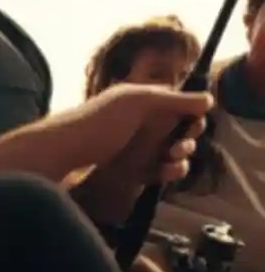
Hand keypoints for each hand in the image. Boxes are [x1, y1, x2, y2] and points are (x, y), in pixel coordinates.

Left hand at [64, 85, 211, 223]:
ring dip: (182, 156)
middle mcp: (142, 122)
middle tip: (179, 146)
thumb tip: (208, 99)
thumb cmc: (97, 122)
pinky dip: (170, 171)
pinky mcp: (134, 171)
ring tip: (172, 158)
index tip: (192, 124)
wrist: (62, 155)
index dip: (192, 114)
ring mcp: (138, 147)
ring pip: (174, 152)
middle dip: (189, 137)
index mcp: (142, 101)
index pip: (180, 105)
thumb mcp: (135, 102)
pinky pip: (162, 171)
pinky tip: (167, 172)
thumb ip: (172, 99)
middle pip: (181, 130)